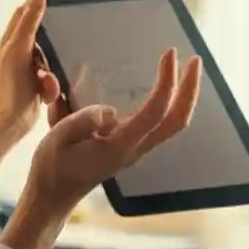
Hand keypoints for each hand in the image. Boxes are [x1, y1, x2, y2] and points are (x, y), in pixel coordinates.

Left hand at [0, 0, 68, 144]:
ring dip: (56, 61)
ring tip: (58, 69)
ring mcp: (29, 67)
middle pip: (43, 28)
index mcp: (13, 38)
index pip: (30, 6)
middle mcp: (20, 50)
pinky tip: (50, 93)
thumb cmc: (8, 88)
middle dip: (59, 27)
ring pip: (51, 53)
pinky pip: (54, 75)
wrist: (7, 126)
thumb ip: (29, 21)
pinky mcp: (38, 84)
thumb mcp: (19, 50)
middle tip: (79, 19)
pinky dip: (54, 82)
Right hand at [26, 48, 202, 211]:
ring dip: (185, 96)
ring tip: (188, 69)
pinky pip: (163, 124)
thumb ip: (81, 121)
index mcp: (120, 146)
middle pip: (177, 121)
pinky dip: (172, 103)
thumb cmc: (53, 166)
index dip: (167, 81)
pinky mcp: (133, 146)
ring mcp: (137, 149)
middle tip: (195, 60)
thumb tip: (109, 111)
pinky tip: (168, 87)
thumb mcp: (57, 138)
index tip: (169, 54)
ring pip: (174, 124)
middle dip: (190, 89)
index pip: (155, 111)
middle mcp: (136, 148)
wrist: (55, 195)